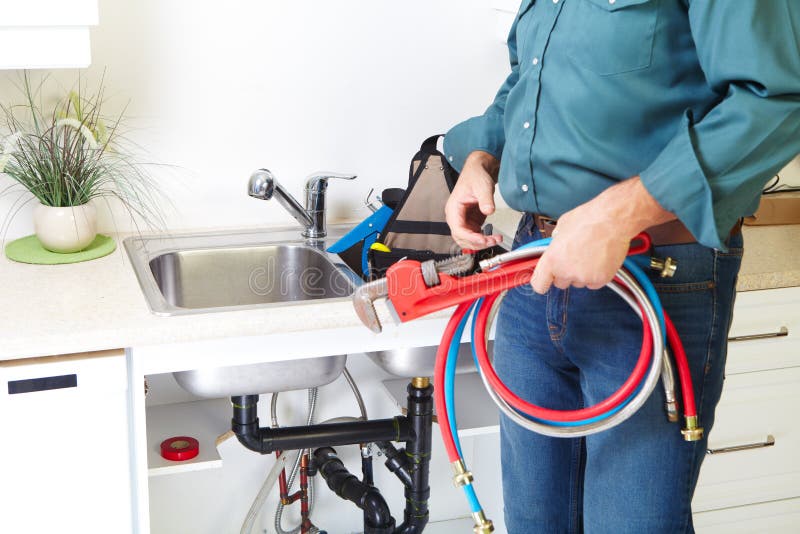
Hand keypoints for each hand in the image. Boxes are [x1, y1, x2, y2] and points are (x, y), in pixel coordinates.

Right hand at [445, 151, 503, 249]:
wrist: (479, 172)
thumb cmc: (475, 176)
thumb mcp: (482, 186)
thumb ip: (485, 199)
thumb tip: (488, 210)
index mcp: (453, 208)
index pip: (457, 228)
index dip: (469, 237)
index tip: (482, 239)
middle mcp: (456, 216)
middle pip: (461, 238)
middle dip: (476, 243)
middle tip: (491, 241)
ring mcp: (464, 220)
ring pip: (468, 240)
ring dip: (480, 243)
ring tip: (494, 240)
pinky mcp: (471, 222)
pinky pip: (475, 236)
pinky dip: (483, 240)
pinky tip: (493, 237)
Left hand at [531, 177, 674, 293]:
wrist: (612, 219)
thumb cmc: (588, 219)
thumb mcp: (562, 226)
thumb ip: (555, 241)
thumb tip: (556, 245)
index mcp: (552, 259)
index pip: (539, 284)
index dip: (542, 282)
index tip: (545, 281)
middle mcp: (566, 271)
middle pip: (560, 283)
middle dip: (565, 274)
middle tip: (575, 258)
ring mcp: (584, 277)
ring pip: (578, 283)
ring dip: (582, 274)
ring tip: (590, 254)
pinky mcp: (600, 279)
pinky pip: (594, 284)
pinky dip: (596, 275)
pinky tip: (600, 260)